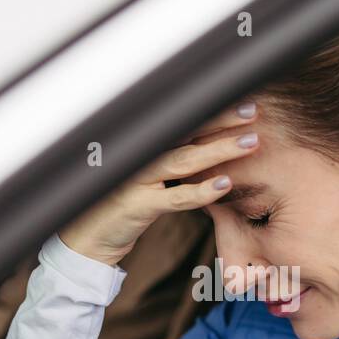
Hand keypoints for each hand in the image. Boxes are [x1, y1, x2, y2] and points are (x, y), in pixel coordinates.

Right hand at [58, 102, 259, 266]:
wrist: (87, 239)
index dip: (210, 110)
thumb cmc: (123, 205)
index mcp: (142, 144)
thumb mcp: (147, 177)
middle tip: (252, 111)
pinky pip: (176, 197)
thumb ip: (173, 161)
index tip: (239, 99)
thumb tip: (211, 144)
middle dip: (220, 120)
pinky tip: (225, 184)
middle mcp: (138, 154)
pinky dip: (202, 191)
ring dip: (220, 149)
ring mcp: (136, 178)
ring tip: (250, 142)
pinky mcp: (137, 206)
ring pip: (185, 159)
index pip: (180, 120)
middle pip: (185, 131)